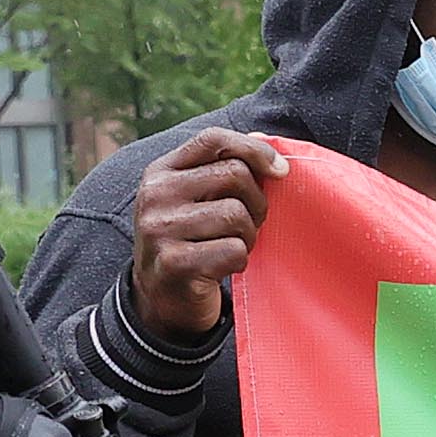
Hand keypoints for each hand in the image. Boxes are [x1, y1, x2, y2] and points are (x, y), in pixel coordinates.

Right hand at [131, 127, 291, 341]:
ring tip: (234, 244)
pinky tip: (224, 266)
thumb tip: (265, 140)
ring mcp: (160, 229)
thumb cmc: (192, 239)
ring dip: (249, 235)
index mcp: (162, 171)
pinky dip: (240, 260)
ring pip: (236, 214)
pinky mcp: (174, 263)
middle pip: (234, 175)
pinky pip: (234, 250)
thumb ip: (224, 167)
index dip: (254, 150)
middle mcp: (155, 194)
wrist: (160, 297)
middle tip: (250, 223)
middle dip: (257, 201)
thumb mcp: (196, 198)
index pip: (213, 139)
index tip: (280, 171)